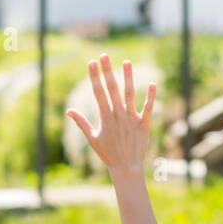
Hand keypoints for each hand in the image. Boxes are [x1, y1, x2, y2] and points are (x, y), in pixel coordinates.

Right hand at [66, 54, 156, 177]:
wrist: (126, 168)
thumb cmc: (108, 154)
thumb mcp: (92, 139)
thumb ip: (82, 123)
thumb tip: (69, 111)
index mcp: (105, 118)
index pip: (98, 93)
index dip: (94, 77)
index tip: (91, 63)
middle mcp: (118, 115)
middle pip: (112, 89)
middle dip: (108, 71)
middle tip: (104, 55)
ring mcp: (131, 119)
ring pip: (130, 94)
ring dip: (128, 78)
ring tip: (127, 62)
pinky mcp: (143, 124)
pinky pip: (148, 108)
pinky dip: (151, 97)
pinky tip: (153, 83)